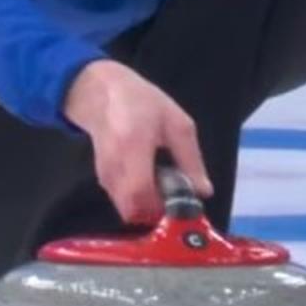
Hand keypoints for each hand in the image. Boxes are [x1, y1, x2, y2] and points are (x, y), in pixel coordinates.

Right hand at [61, 59, 213, 223]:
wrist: (102, 94)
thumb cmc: (143, 103)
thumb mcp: (177, 124)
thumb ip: (191, 159)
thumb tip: (203, 191)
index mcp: (133, 146)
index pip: (140, 192)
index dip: (161, 206)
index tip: (181, 202)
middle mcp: (114, 165)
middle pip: (132, 209)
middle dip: (157, 212)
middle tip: (175, 197)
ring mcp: (104, 174)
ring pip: (127, 209)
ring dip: (147, 207)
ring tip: (163, 186)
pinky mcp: (102, 178)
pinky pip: (122, 200)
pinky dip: (138, 200)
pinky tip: (150, 181)